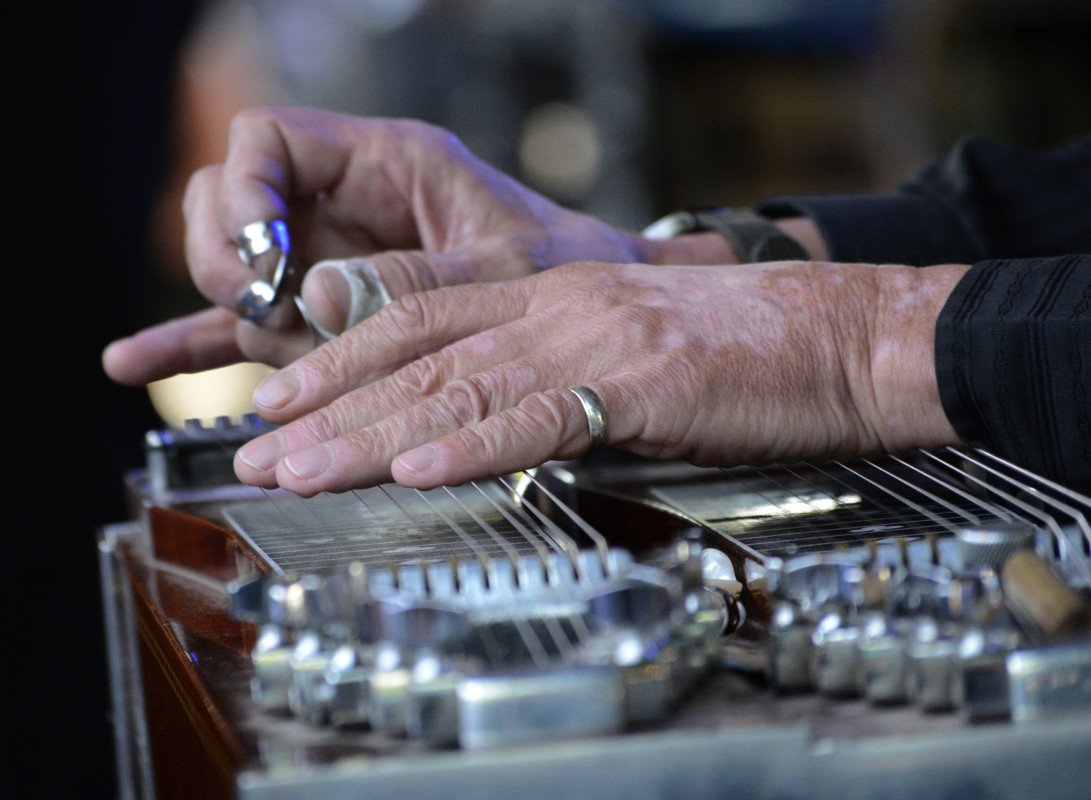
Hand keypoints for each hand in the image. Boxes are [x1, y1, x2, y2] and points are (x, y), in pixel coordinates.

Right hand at [104, 107, 727, 385]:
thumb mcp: (503, 266)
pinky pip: (246, 319)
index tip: (266, 250)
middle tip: (265, 303)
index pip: (269, 139)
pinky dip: (197, 338)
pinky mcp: (324, 316)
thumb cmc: (564, 268)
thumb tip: (318, 295)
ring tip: (242, 330)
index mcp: (386, 162)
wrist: (594, 318)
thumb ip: (415, 280)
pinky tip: (140, 359)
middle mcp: (343, 206)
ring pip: (233, 261)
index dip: (246, 188)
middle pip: (231, 198)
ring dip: (219, 298)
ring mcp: (326, 261)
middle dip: (231, 250)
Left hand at [232, 260, 967, 494]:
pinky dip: (468, 446)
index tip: (287, 392)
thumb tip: (502, 415)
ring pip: (457, 386)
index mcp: (557, 290)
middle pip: (419, 348)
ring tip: (297, 469)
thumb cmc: (751, 350)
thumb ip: (562, 369)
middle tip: (258, 442)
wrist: (847, 335)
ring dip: (368, 433)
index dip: (345, 352)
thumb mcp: (634, 345)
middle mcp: (561, 303)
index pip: (425, 312)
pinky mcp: (641, 383)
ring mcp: (597, 338)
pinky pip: (537, 417)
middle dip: (328, 401)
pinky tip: (411, 469)